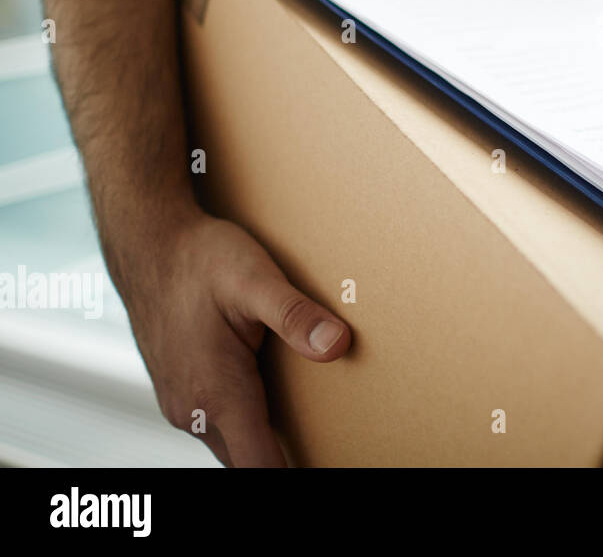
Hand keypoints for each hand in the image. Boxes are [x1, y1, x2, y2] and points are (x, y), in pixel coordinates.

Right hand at [121, 213, 351, 465]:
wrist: (149, 246)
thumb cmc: (199, 260)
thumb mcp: (255, 279)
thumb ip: (296, 315)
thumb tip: (337, 345)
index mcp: (218, 393)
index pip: (259, 467)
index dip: (290, 472)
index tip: (324, 464)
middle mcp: (195, 411)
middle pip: (249, 461)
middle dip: (283, 458)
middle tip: (330, 445)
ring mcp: (183, 406)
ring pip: (233, 445)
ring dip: (264, 441)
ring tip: (305, 428)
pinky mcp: (181, 394)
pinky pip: (220, 427)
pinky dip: (246, 424)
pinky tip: (269, 396)